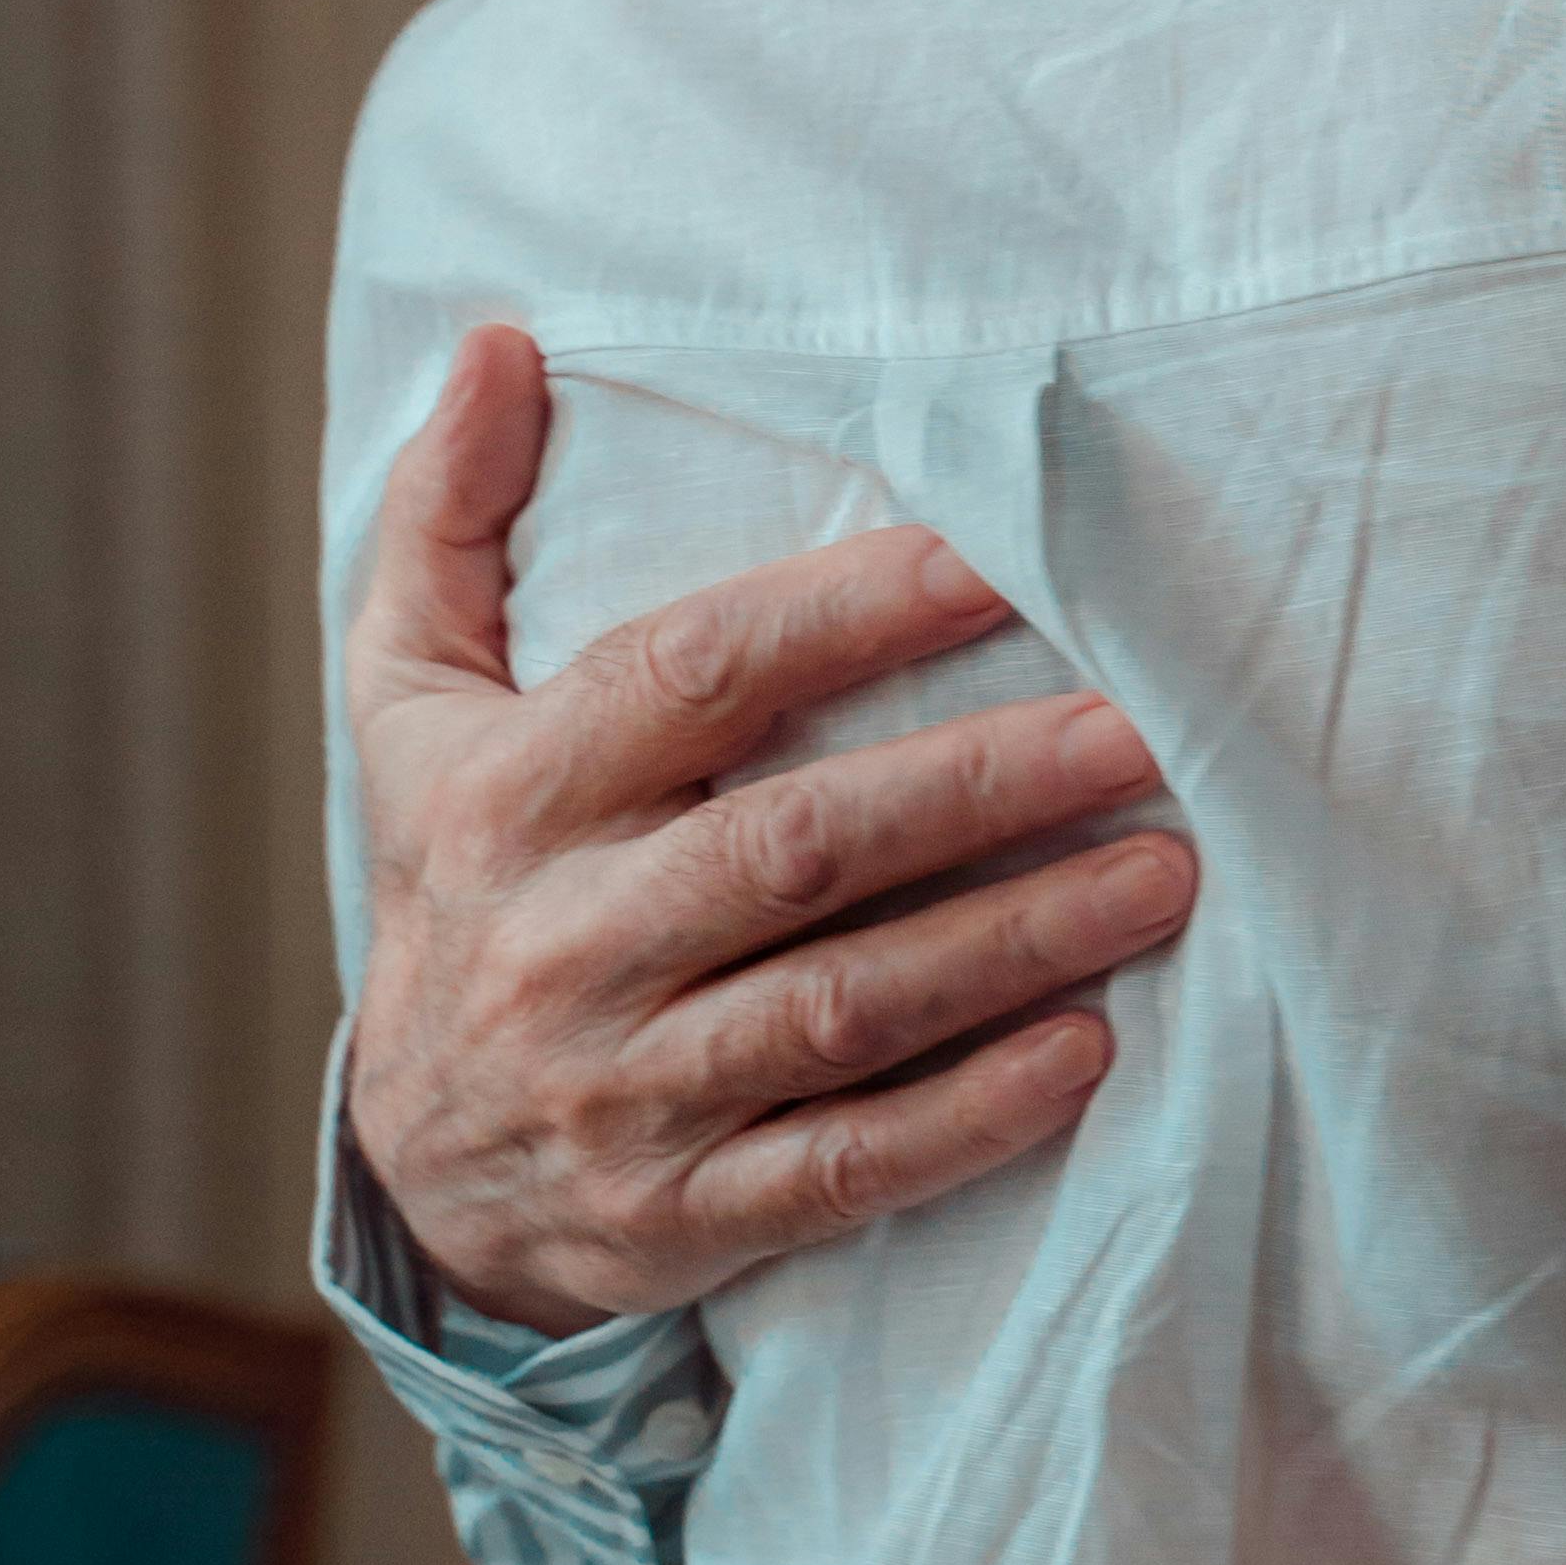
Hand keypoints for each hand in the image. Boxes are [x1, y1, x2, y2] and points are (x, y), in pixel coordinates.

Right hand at [340, 326, 1197, 1331]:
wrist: (405, 1176)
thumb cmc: (461, 885)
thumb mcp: (411, 704)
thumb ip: (451, 518)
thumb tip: (502, 342)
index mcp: (512, 798)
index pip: (691, 678)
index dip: (845, 615)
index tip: (994, 559)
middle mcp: (561, 945)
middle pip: (792, 848)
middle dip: (973, 786)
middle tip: (1132, 728)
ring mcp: (621, 1094)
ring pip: (839, 1010)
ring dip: (1010, 943)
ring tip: (1160, 872)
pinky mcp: (681, 1221)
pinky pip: (840, 1170)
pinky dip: (968, 1120)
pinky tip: (1087, 1055)